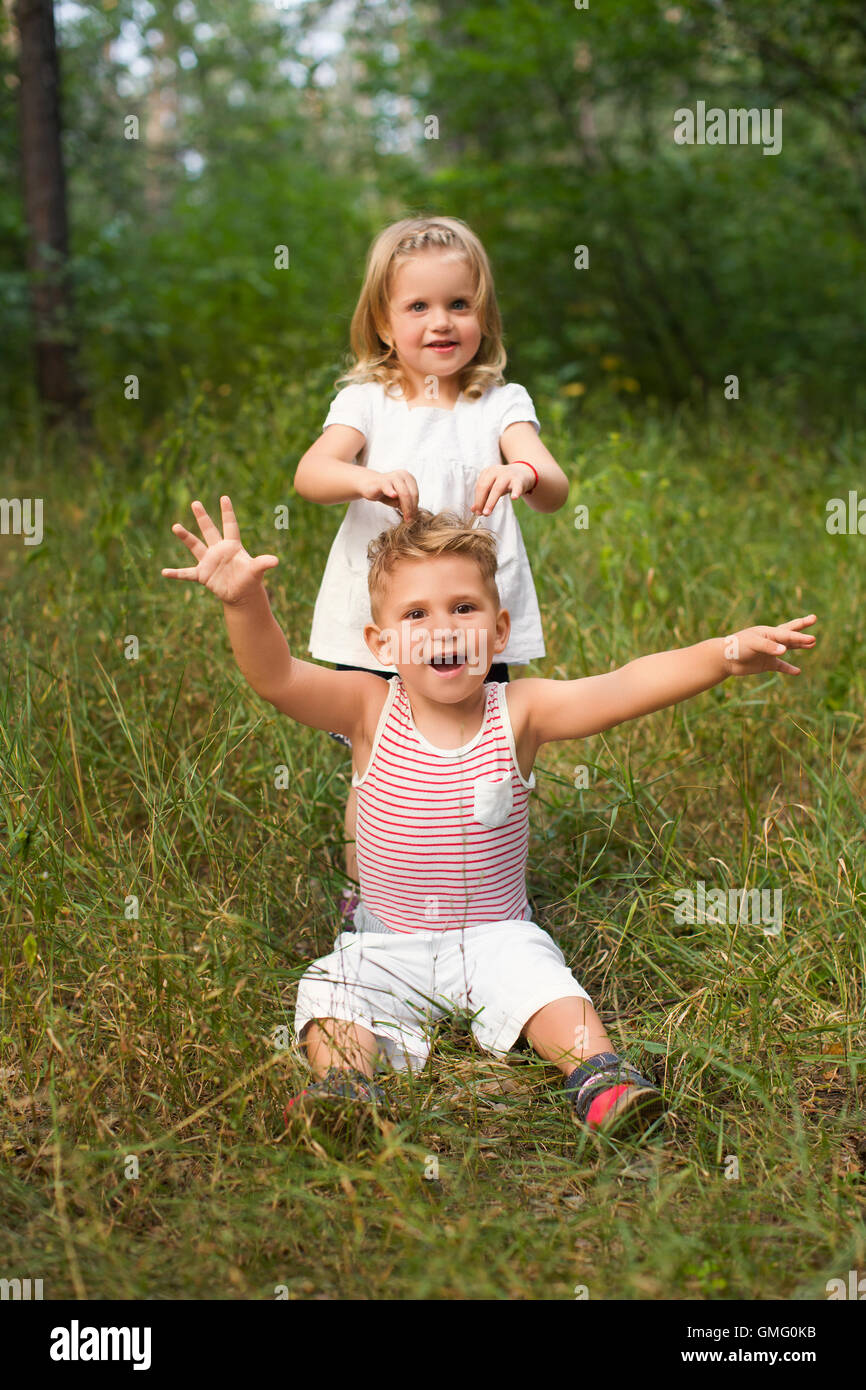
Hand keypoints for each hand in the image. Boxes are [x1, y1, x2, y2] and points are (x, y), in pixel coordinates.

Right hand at [161, 496, 278, 605]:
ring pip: (195, 546)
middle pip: (209, 530)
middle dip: (202, 517)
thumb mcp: (257, 571)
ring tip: (175, 526)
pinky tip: (164, 572)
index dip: (227, 512)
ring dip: (185, 537)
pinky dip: (176, 574)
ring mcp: (208, 561)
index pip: (230, 526)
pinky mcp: (202, 575)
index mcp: (232, 546)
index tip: (224, 497)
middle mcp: (218, 550)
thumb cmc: (250, 580)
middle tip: (195, 502)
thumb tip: (276, 561)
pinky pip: (186, 573)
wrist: (241, 594)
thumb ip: (263, 563)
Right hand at [361, 469, 418, 519]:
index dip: (415, 507)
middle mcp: (403, 475)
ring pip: (403, 493)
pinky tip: (393, 496)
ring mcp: (393, 476)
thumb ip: (405, 503)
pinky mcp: (382, 481)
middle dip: (411, 509)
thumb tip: (413, 513)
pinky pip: (388, 487)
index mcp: (409, 477)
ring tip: (405, 517)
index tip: (413, 517)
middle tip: (410, 520)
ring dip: (405, 507)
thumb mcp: (397, 498)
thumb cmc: (385, 491)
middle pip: (411, 494)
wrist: (368, 484)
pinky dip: (391, 492)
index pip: (415, 494)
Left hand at [472, 462, 535, 515]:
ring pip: (497, 488)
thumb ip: (483, 497)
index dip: (477, 500)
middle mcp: (496, 471)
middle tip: (480, 514)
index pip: (479, 486)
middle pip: (485, 486)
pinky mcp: (519, 480)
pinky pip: (517, 486)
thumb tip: (474, 510)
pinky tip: (514, 498)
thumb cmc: (504, 482)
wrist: (523, 472)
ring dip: (491, 502)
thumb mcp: (493, 488)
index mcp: (488, 472)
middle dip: (481, 501)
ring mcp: (508, 475)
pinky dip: (516, 492)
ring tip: (487, 513)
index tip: (477, 512)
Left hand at [723, 615, 816, 675]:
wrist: (725, 659)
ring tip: (812, 643)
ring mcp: (769, 652)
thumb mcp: (752, 644)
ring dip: (799, 645)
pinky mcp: (766, 664)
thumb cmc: (737, 647)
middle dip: (801, 626)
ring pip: (788, 648)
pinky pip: (780, 666)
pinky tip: (797, 672)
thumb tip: (784, 651)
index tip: (811, 638)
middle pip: (789, 632)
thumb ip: (768, 647)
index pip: (787, 634)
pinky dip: (789, 669)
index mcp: (767, 632)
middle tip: (814, 618)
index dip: (800, 636)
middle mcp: (770, 640)